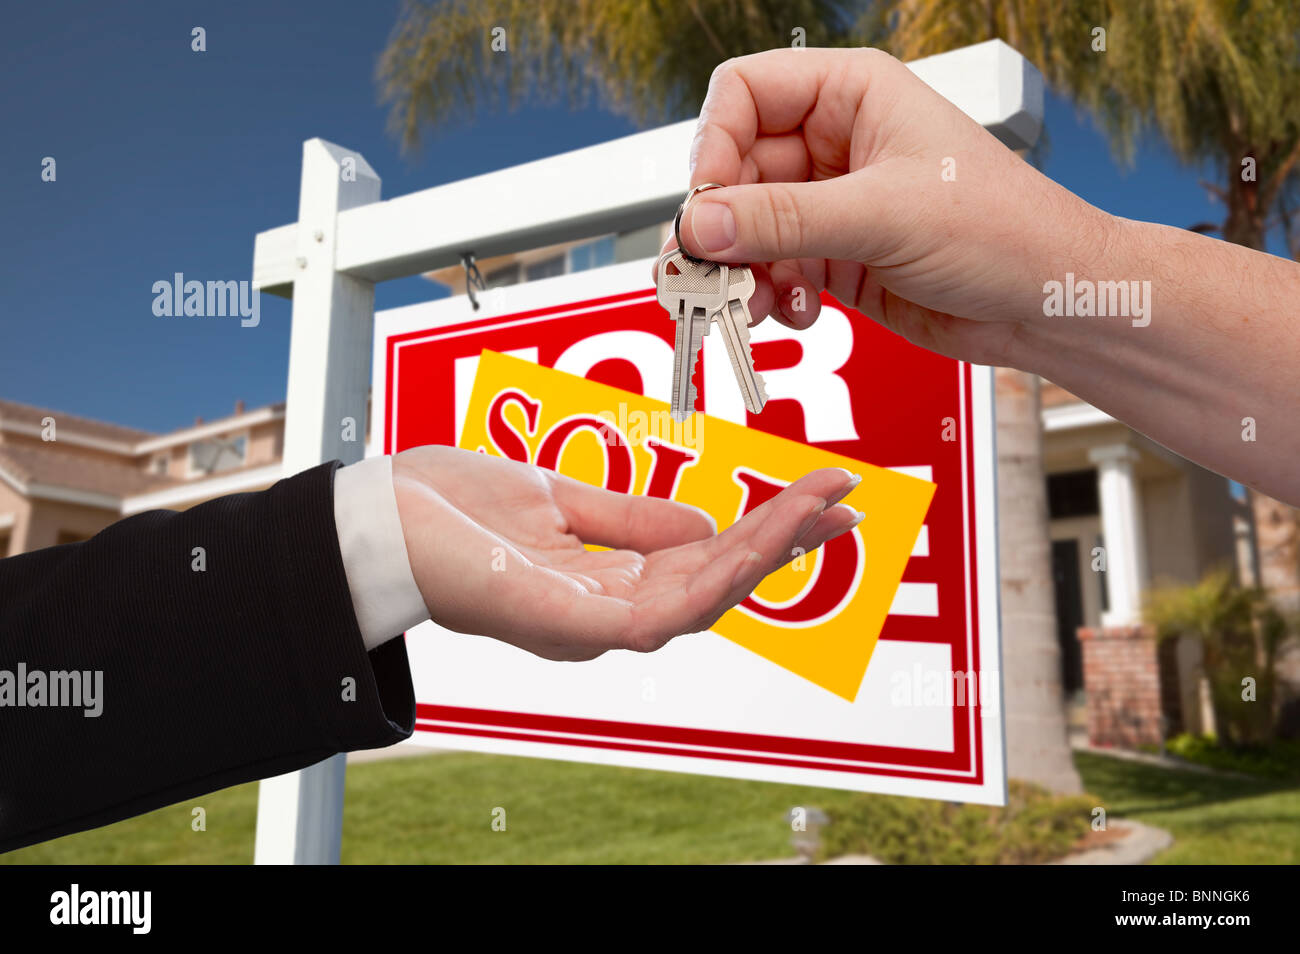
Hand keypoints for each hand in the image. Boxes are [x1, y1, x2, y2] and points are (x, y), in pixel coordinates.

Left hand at [390, 445, 861, 660]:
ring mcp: (584, 624)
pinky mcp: (562, 624)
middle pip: (715, 587)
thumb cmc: (450, 508)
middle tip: (843, 503)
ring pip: (698, 604)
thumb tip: (704, 525)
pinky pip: (653, 616)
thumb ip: (631, 518)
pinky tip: (747, 550)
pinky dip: (708, 583)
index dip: (765, 532)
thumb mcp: (559, 496)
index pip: (705, 561)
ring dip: (761, 558)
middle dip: (783, 545)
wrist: (372, 516)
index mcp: (606, 580)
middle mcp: (603, 611)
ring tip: (814, 515)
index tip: (818, 493)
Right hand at [658, 47, 1114, 368]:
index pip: (745, 94)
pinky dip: (772, 295)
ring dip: (742, 270)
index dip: (715, 146)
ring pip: (748, 228)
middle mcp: (834, 143)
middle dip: (722, 225)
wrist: (1047, 303)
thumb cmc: (1004, 229)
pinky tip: (797, 310)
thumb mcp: (883, 216)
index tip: (708, 204)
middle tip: (708, 270)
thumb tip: (702, 223)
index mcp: (851, 95)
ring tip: (754, 301)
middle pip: (735, 169)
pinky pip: (774, 269)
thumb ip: (783, 220)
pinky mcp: (836, 257)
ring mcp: (833, 203)